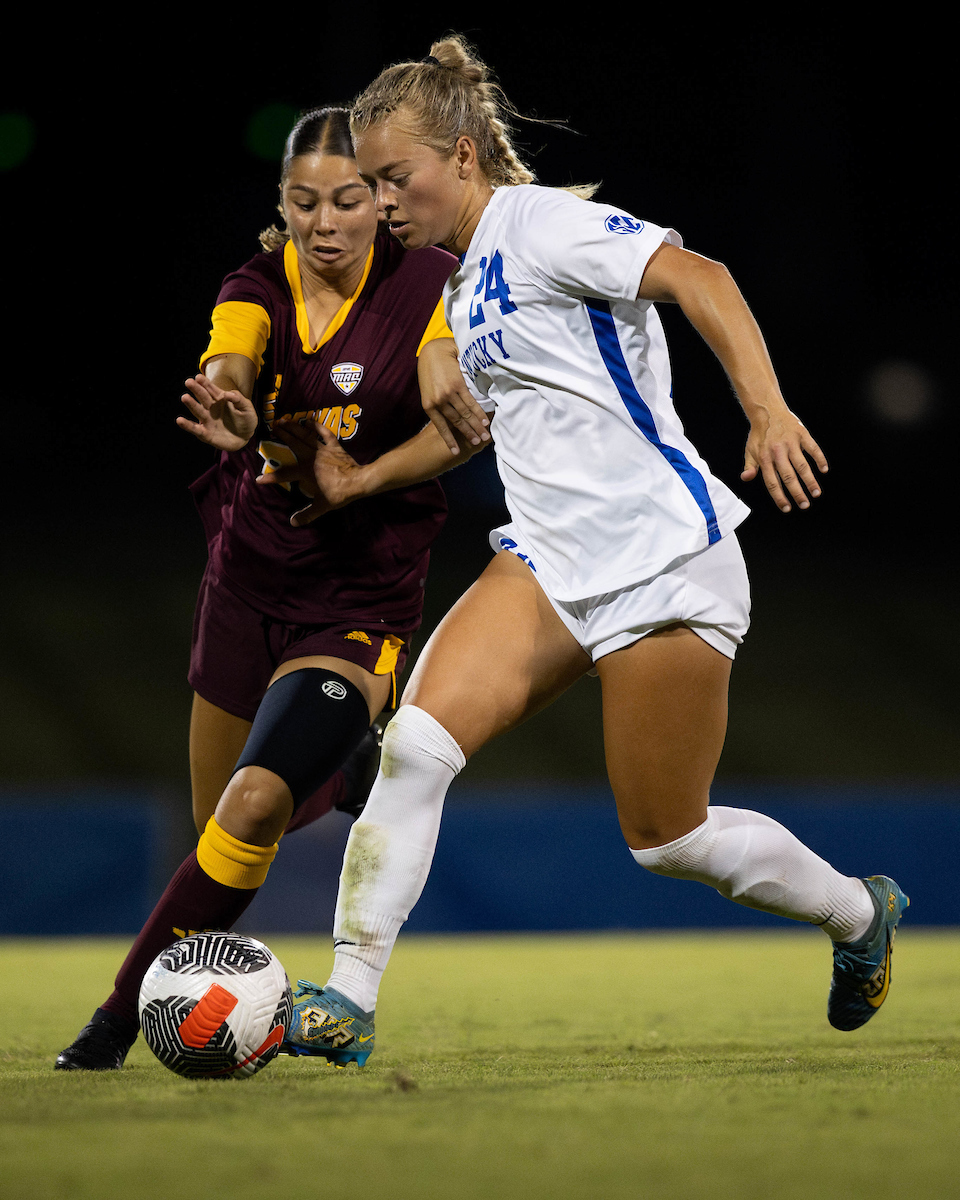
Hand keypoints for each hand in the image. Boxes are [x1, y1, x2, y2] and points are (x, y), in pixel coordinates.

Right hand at [177, 374, 257, 449]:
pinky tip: (179, 420)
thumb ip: (239, 399)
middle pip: (203, 397)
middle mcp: (211, 408)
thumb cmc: (246, 420)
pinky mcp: (206, 434)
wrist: (245, 437)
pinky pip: (196, 429)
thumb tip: (228, 394)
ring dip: (191, 404)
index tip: (198, 377)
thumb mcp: (247, 408)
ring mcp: (208, 421)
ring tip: (185, 397)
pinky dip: (188, 425)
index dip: (205, 383)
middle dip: (196, 389)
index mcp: (220, 399)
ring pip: (198, 411)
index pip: (211, 389)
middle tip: (189, 382)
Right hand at [256, 418, 366, 525]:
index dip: (271, 478)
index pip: (285, 474)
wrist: (359, 481)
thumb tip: (293, 523)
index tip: (259, 479)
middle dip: (282, 436)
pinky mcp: (335, 446)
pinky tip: (309, 420)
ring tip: (283, 420)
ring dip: (294, 427)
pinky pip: (325, 433)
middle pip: (293, 444)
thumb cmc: (339, 493)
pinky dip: (317, 426)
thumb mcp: (322, 506)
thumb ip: (307, 514)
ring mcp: (323, 449)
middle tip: (271, 427)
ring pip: (305, 436)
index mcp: (306, 471)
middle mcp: (311, 457)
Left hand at [417, 338, 490, 454]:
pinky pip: (470, 402)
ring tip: (484, 436)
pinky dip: (478, 413)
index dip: (449, 439)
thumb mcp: (429, 390)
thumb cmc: (432, 371)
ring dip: (476, 426)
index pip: (441, 426)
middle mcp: (438, 401)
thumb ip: (437, 404)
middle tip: (477, 444)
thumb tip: (448, 418)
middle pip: (456, 422)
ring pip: (464, 414)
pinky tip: (485, 420)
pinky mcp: (457, 385)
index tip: (456, 451)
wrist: (434, 351)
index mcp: (429, 405)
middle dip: (467, 434)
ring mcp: (448, 394)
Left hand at [741, 409, 827, 511]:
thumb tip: (746, 478)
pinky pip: (813, 448)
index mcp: (764, 458)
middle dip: (797, 493)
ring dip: (810, 480)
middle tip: (805, 505)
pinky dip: (819, 459)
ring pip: (802, 465)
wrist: (767, 411)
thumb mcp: (750, 451)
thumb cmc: (759, 435)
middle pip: (789, 476)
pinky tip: (824, 470)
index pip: (772, 483)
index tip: (787, 508)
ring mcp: (791, 442)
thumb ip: (749, 467)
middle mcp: (777, 451)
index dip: (779, 497)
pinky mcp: (801, 433)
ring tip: (816, 493)